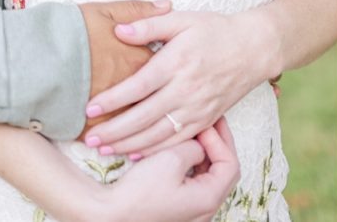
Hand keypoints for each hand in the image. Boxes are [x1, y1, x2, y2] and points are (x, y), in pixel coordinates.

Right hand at [72, 119, 238, 221]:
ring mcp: (189, 214)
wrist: (107, 214)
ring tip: (191, 135)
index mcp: (208, 199)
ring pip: (206, 178)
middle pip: (221, 172)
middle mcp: (204, 211)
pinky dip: (188, 167)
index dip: (220, 140)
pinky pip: (191, 186)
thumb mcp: (172, 158)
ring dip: (201, 155)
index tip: (205, 124)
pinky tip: (176, 153)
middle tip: (206, 125)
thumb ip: (195, 146)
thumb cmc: (139, 191)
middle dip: (215, 146)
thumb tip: (200, 143)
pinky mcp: (174, 211)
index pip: (229, 163)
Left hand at [83, 10, 271, 158]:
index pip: (139, 86)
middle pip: (144, 116)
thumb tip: (119, 30)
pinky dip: (155, 151)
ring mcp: (197, 108)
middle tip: (89, 138)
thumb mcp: (184, 19)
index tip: (89, 109)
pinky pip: (177, 140)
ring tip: (104, 149)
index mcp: (177, 62)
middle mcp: (186, 88)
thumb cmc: (216, 31)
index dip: (113, 99)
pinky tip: (136, 155)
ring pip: (158, 134)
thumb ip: (150, 25)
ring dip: (129, 145)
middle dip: (114, 131)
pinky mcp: (206, 119)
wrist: (254, 49)